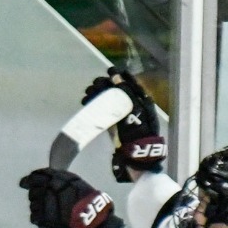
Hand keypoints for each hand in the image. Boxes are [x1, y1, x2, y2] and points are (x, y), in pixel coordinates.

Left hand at [20, 168, 121, 227]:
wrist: (92, 217)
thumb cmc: (90, 201)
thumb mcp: (77, 184)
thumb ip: (62, 182)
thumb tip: (49, 183)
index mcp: (57, 177)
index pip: (37, 175)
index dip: (29, 179)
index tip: (24, 183)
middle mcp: (49, 186)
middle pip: (33, 191)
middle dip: (36, 198)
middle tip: (42, 205)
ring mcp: (45, 200)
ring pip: (33, 205)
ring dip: (38, 211)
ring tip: (48, 217)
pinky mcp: (43, 215)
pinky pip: (34, 218)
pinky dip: (39, 222)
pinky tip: (45, 225)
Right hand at [83, 67, 165, 182]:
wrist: (137, 157)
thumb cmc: (139, 132)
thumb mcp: (134, 109)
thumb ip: (125, 92)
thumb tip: (116, 76)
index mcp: (141, 101)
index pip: (130, 84)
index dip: (120, 76)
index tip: (109, 71)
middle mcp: (133, 107)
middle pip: (118, 91)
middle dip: (105, 85)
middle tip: (93, 84)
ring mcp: (122, 116)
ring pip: (109, 100)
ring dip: (97, 94)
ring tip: (87, 92)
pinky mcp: (114, 125)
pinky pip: (103, 111)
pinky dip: (95, 105)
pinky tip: (86, 102)